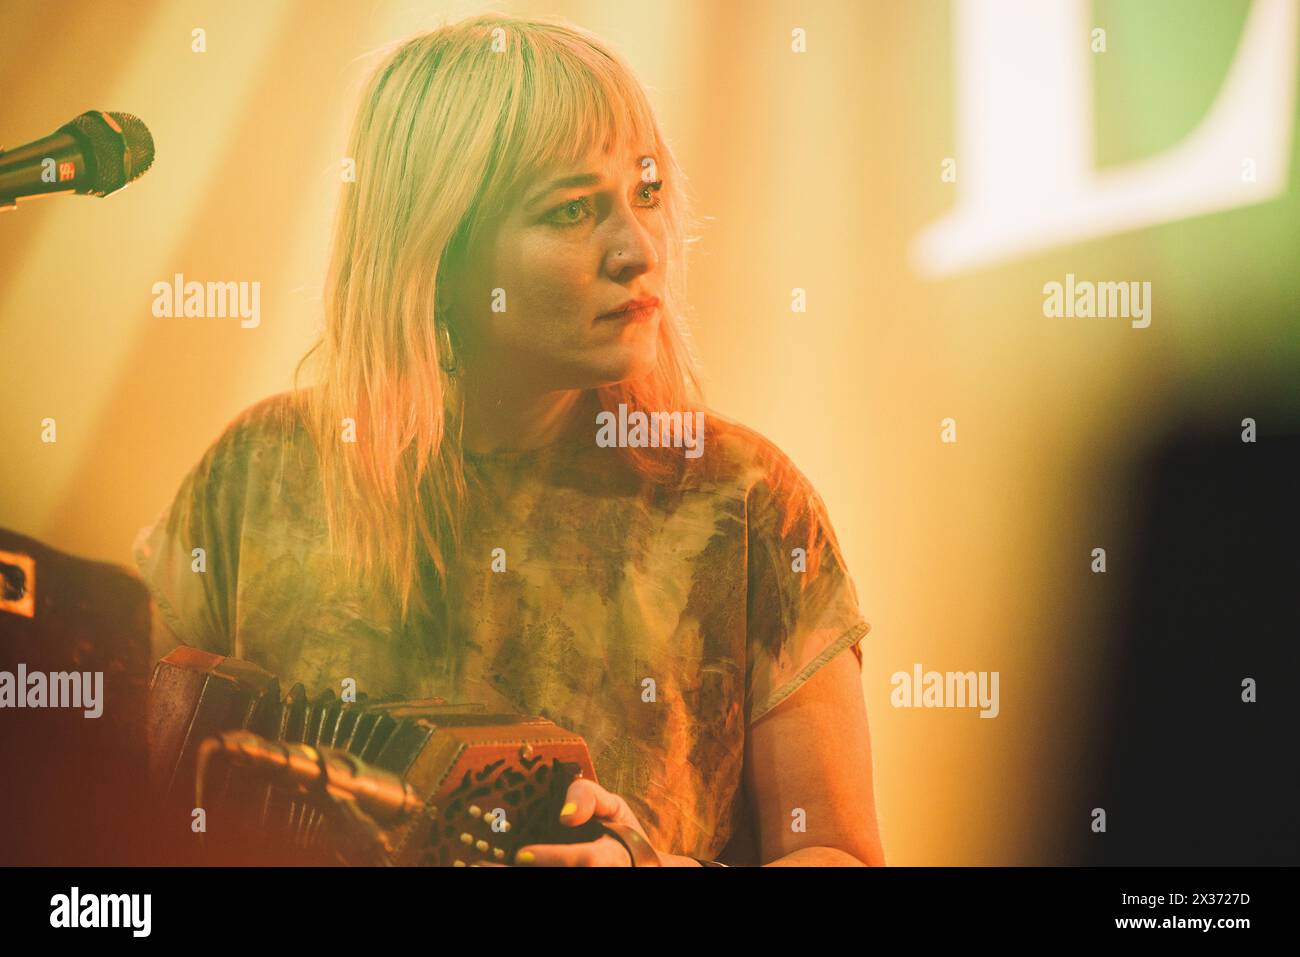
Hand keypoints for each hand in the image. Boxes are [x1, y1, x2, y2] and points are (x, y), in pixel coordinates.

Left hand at [476, 777, 692, 865]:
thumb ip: (590, 798)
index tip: (522, 854)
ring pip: (546, 883)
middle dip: (519, 874)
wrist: (635, 865)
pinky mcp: (572, 882)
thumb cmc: (620, 830)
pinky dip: (513, 875)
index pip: (585, 861)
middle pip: (560, 878)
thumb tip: (566, 814)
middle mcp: (601, 875)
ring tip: (476, 866)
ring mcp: (584, 881)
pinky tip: (492, 867)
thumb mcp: (614, 805)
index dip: (555, 858)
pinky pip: (545, 882)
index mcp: (611, 855)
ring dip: (510, 877)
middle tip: (482, 864)